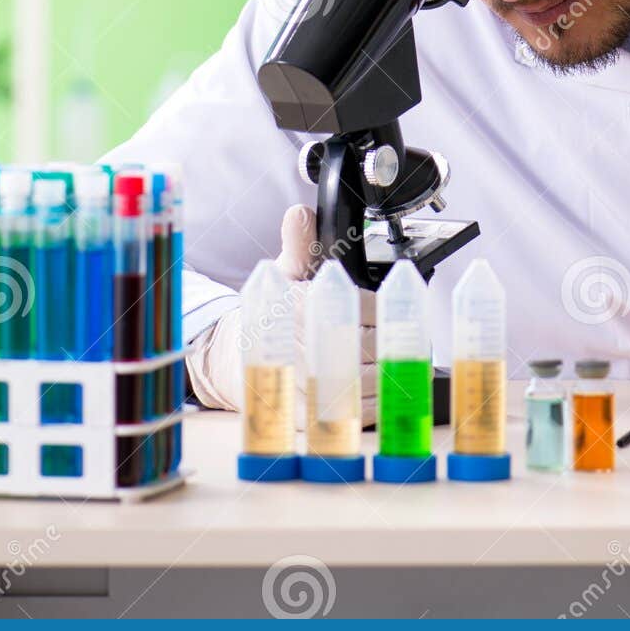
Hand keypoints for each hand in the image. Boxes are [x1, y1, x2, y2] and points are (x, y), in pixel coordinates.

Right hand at [186, 205, 376, 424]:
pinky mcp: (306, 417)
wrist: (231, 362)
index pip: (364, 307)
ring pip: (368, 381)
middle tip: (398, 338)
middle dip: (391, 342)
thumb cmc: (269, 316)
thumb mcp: (282, 273)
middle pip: (372, 345)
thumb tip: (300, 213)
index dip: (382, 309)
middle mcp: (299, 347)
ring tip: (393, 364)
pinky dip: (373, 404)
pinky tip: (377, 391)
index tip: (390, 309)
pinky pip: (353, 414)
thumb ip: (298, 242)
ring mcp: (303, 386)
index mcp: (297, 306)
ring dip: (388, 375)